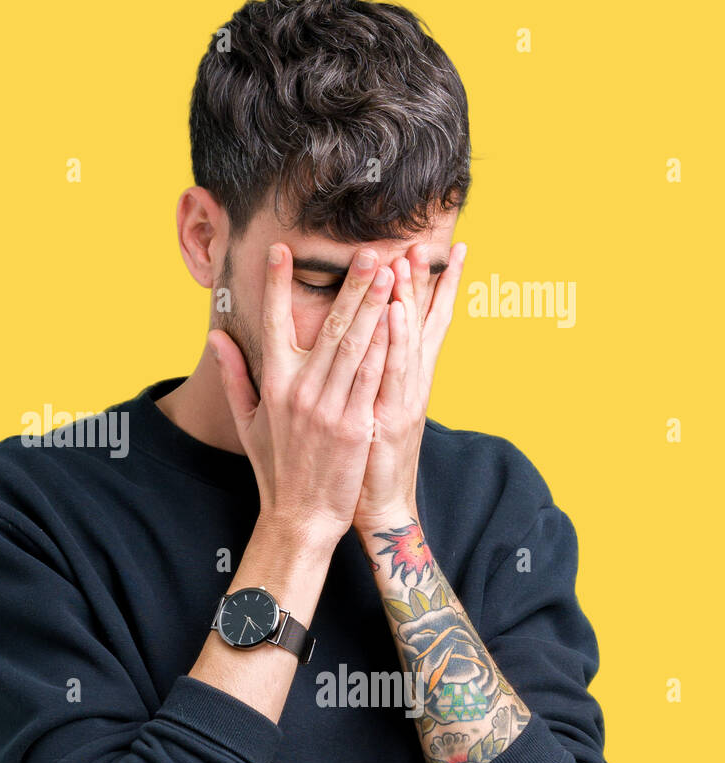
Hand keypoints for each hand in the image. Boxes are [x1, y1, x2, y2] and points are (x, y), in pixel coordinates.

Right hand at [210, 243, 399, 547]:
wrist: (300, 515)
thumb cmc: (275, 466)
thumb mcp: (246, 420)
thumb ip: (233, 374)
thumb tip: (215, 337)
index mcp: (273, 384)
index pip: (272, 322)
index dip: (275, 285)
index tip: (281, 250)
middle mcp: (299, 391)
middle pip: (328, 326)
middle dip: (350, 285)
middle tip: (368, 250)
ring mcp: (329, 407)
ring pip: (356, 344)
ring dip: (375, 304)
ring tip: (391, 271)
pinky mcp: (355, 424)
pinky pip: (374, 376)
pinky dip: (387, 344)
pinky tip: (399, 318)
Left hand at [353, 242, 467, 528]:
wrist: (367, 509)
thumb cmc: (353, 460)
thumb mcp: (356, 412)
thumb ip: (353, 374)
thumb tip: (347, 343)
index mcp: (395, 379)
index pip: (414, 324)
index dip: (424, 289)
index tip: (427, 249)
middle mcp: (405, 385)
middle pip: (418, 324)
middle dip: (420, 283)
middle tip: (421, 242)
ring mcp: (401, 400)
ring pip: (408, 341)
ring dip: (410, 299)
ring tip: (409, 262)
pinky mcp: (390, 418)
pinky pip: (394, 373)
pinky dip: (398, 342)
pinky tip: (397, 313)